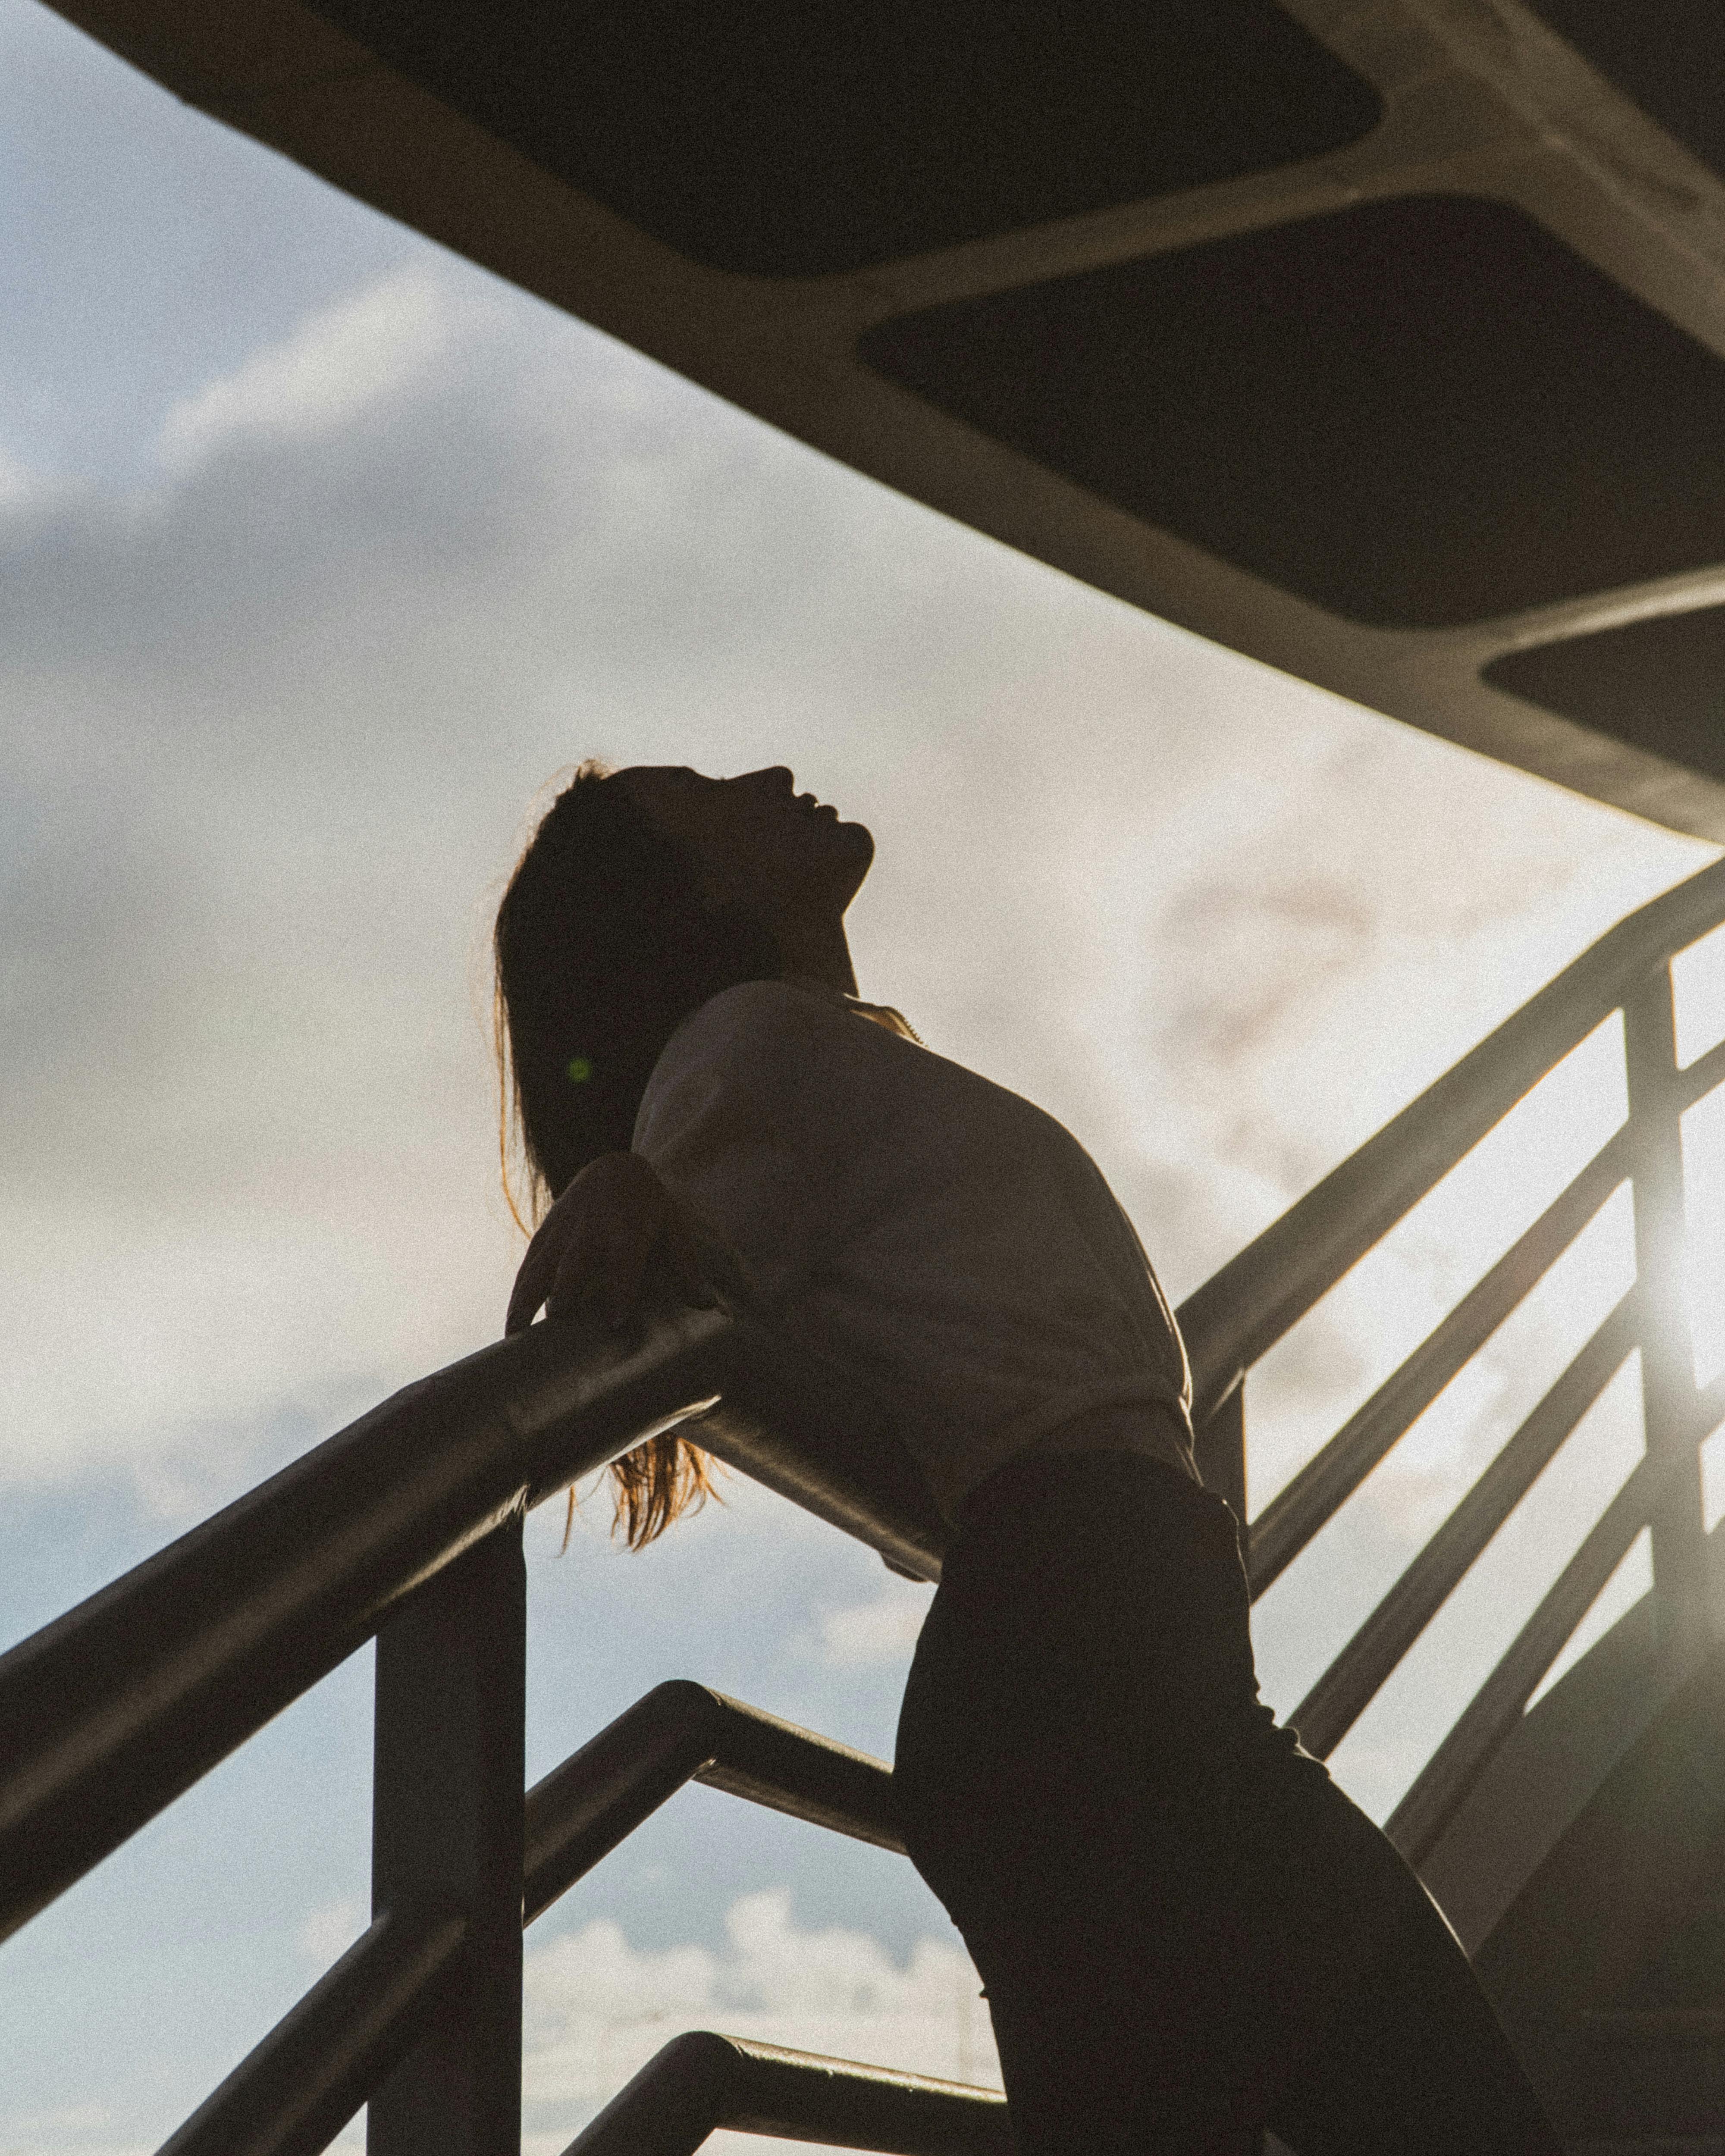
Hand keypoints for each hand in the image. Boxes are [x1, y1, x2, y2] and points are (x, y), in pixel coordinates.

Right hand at [505, 1152, 714, 1334]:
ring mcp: (562, 1232)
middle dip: (564, 1298)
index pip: (624, 1261)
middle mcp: (590, 1230)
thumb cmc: (651, 1209)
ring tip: (515, 1342)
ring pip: (540, 1270)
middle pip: (573, 1267)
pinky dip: (518, 1297)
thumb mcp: (674, 1230)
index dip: (621, 1290)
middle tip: (558, 1337)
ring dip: (527, 1304)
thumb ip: (688, 1269)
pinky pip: (527, 1269)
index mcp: (627, 1229)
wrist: (615, 1168)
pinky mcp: (543, 1236)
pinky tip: (512, 1330)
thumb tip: (712, 1307)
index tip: (616, 1323)